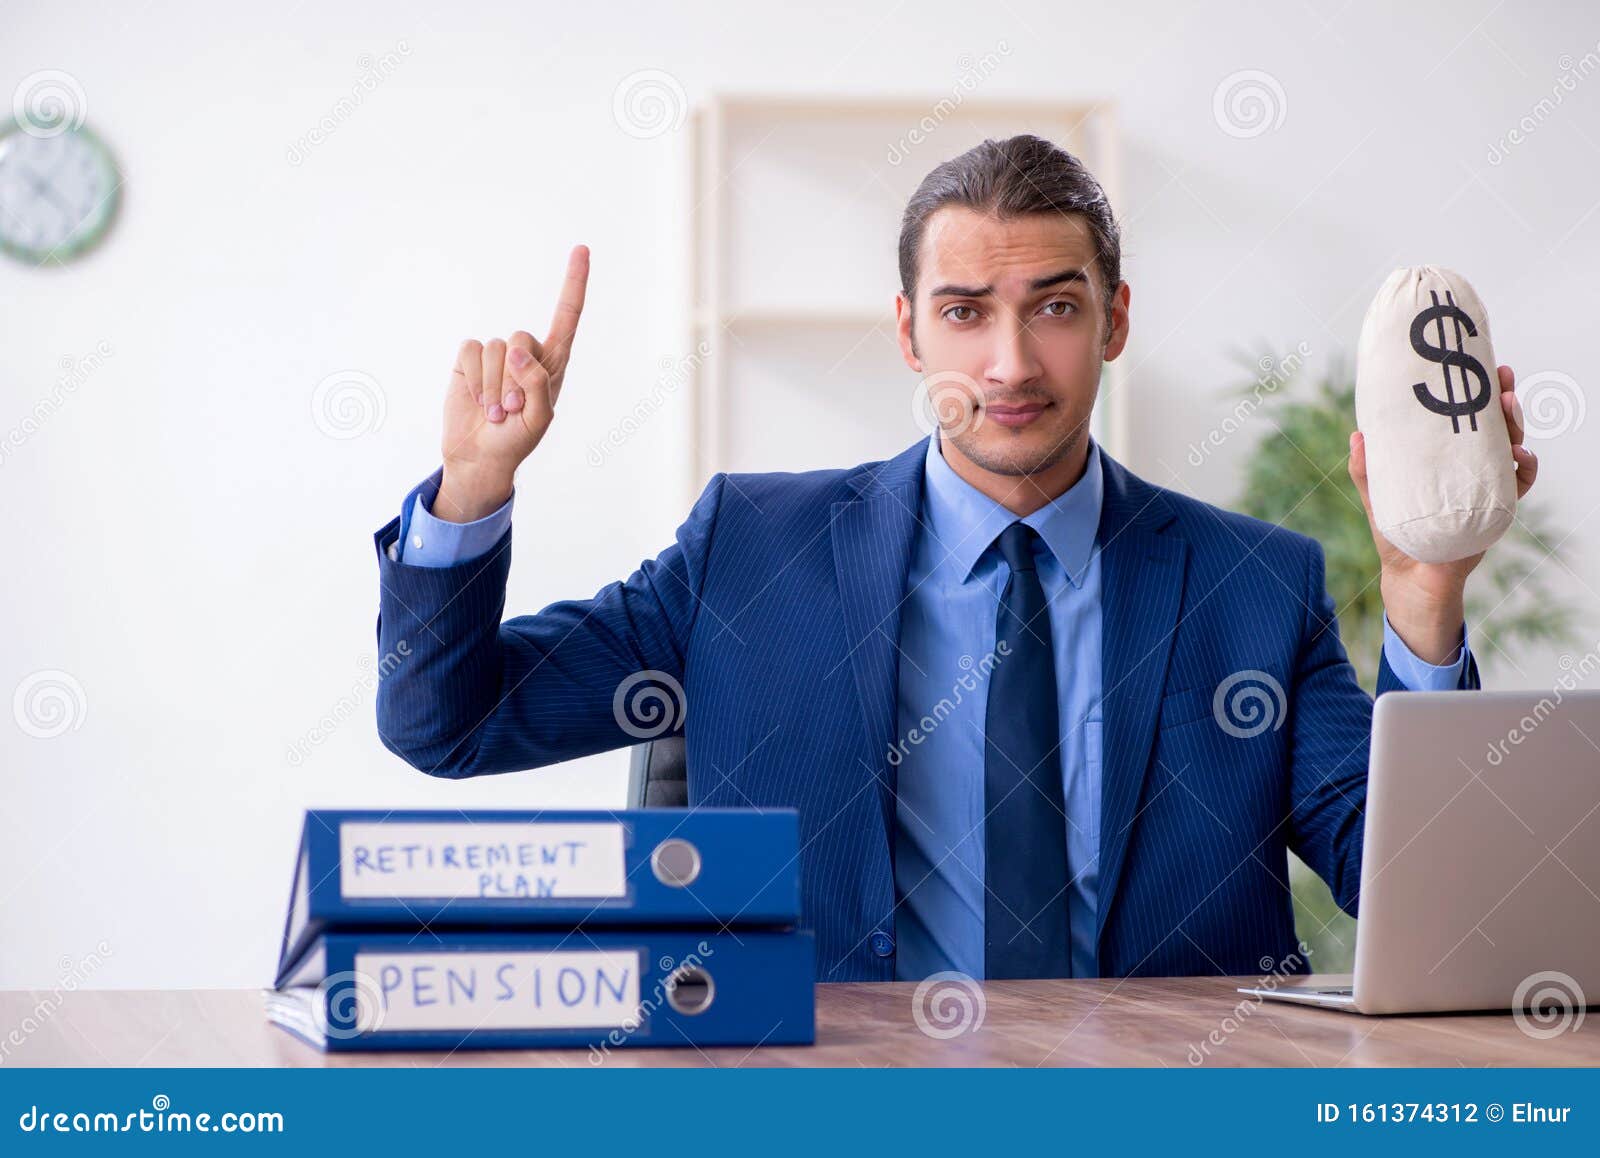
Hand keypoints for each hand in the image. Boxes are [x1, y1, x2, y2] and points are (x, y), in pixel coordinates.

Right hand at [435, 244, 589, 521]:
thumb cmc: (517, 439)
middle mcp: (525, 352)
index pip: (567, 315)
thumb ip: (537, 383)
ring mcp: (496, 355)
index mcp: (553, 362)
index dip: (574, 283)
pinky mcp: (469, 360)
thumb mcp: (540, 419)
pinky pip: (471, 352)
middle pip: (521, 337)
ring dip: (494, 387)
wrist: (481, 455)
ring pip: (494, 349)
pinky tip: (479, 401)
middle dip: (515, 377)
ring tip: (498, 412)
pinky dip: (475, 380)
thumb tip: (517, 349)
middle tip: (515, 408)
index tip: (581, 249)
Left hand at [1348, 363, 1539, 663]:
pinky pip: (1520, 484)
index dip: (1475, 392)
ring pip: (1512, 447)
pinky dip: (1526, 469)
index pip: (1463, 418)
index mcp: (1444, 458)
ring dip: (1516, 425)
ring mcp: (1486, 485)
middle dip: (1503, 399)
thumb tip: (1357, 434)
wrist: (1410, 576)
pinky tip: (1521, 457)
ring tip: (1509, 408)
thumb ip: (1366, 469)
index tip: (1478, 364)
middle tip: (1503, 380)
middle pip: (1494, 425)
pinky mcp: (1496, 509)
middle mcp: (1469, 467)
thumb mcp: (1377, 496)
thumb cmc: (1396, 532)